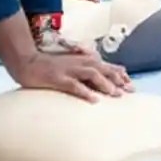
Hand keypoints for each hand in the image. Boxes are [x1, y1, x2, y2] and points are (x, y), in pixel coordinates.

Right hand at [9, 50, 132, 101]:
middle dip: (118, 80)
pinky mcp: (58, 78)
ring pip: (92, 75)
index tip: (132, 86)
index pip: (108, 67)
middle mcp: (80, 63)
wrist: (27, 62)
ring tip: (116, 94)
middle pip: (104, 70)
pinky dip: (85, 92)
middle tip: (130, 91)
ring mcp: (69, 70)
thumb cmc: (52, 66)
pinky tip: (93, 100)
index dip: (121, 75)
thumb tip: (102, 79)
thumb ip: (87, 69)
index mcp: (85, 60)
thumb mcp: (73, 65)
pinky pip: (73, 86)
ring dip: (105, 84)